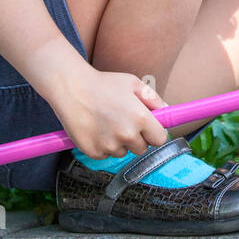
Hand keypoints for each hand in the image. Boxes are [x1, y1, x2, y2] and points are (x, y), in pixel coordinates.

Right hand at [50, 68, 170, 159]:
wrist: (71, 88)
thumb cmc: (104, 83)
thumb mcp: (133, 84)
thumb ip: (154, 99)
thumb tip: (168, 111)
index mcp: (141, 118)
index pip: (160, 139)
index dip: (155, 134)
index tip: (149, 129)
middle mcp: (127, 135)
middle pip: (142, 148)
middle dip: (137, 138)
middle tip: (124, 122)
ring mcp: (109, 145)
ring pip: (122, 152)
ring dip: (119, 142)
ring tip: (107, 122)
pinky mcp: (93, 152)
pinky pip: (105, 154)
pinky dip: (102, 146)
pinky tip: (95, 129)